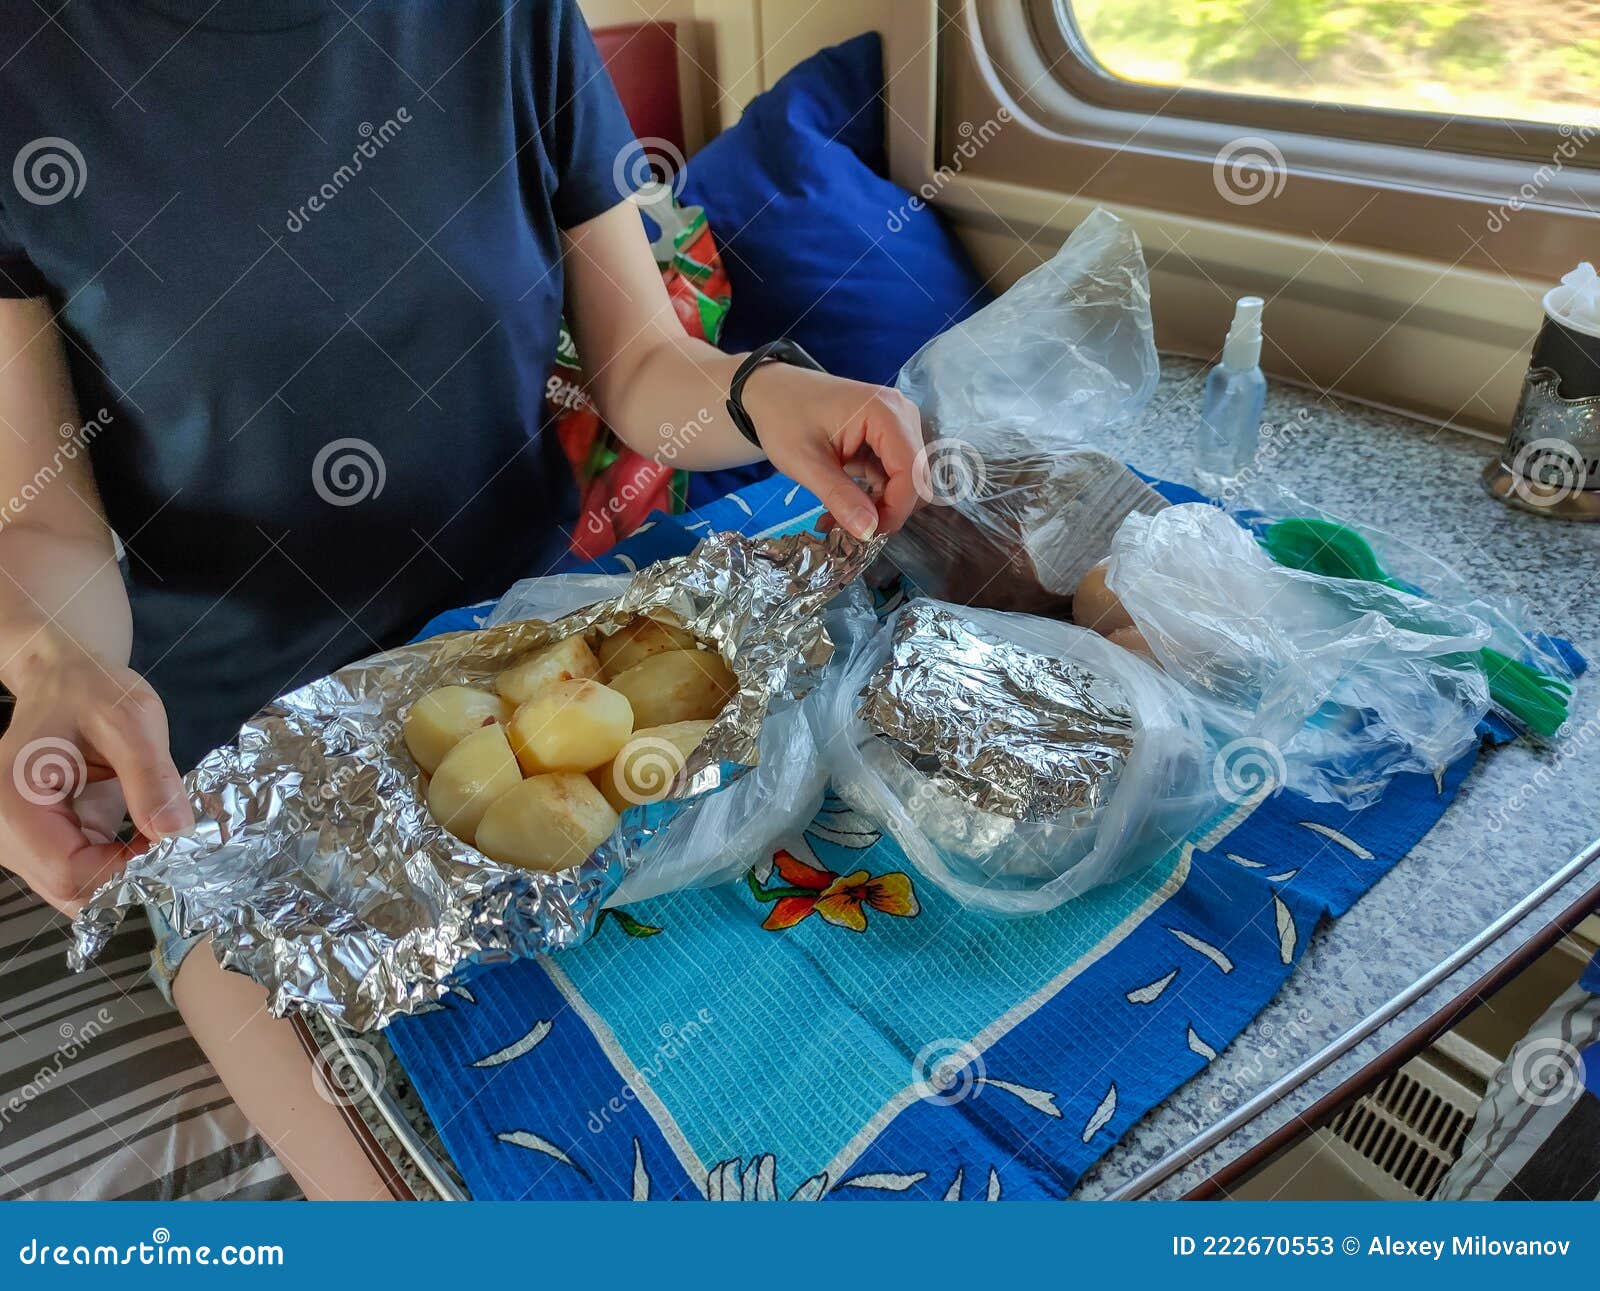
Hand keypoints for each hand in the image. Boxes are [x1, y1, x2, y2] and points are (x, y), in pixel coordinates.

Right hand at [0, 637, 191, 913]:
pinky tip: (148, 837)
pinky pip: (83, 871)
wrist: (66, 677)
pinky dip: (119, 864)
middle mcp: (5, 831)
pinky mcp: (46, 839)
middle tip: (176, 850)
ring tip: (164, 839)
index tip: (172, 850)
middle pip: (70, 890)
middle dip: (128, 881)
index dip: (125, 875)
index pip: (69, 873)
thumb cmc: (90, 688)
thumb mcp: (131, 720)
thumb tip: (175, 834)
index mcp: (14, 801)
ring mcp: (23, 840)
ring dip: (126, 875)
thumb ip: (152, 778)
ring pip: (78, 888)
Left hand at [740, 363, 924, 540]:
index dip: (896, 509)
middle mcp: (901, 414)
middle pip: (914, 478)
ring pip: (904, 481)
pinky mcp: (887, 436)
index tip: (867, 534)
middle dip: (885, 510)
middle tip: (845, 528)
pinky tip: (842, 506)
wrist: (770, 392)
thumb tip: (868, 531)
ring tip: (836, 520)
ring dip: (877, 506)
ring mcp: (897, 424)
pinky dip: (871, 496)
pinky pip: (891, 474)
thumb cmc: (783, 416)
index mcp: (885, 413)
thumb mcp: (805, 462)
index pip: (911, 472)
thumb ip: (839, 496)